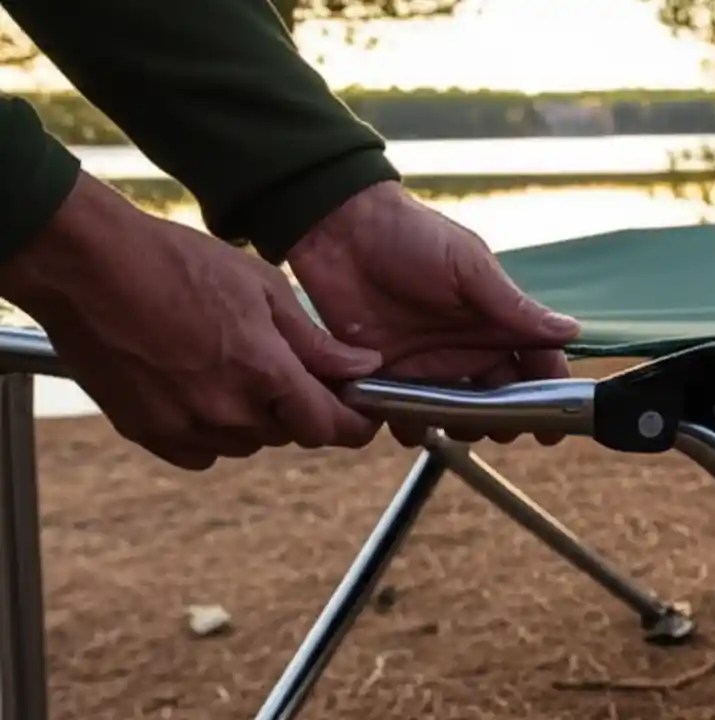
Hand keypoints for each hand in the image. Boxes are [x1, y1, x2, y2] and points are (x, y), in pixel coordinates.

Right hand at [0, 172, 383, 469]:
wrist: (87, 267)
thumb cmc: (178, 264)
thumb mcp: (263, 288)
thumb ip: (315, 341)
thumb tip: (363, 368)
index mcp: (265, 372)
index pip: (328, 426)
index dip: (353, 425)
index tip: (362, 416)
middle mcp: (228, 411)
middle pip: (289, 433)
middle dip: (299, 408)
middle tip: (285, 367)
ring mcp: (185, 427)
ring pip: (246, 443)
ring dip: (254, 417)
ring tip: (231, 364)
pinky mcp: (147, 434)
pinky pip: (201, 452)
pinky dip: (211, 429)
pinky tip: (198, 385)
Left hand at [286, 180, 580, 446]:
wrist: (340, 231)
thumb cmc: (412, 236)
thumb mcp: (469, 267)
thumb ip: (513, 306)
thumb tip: (571, 331)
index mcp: (496, 322)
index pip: (535, 365)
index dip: (549, 396)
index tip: (554, 427)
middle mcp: (468, 349)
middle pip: (500, 401)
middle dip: (504, 420)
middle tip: (496, 426)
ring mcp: (429, 365)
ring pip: (456, 415)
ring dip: (457, 428)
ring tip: (451, 425)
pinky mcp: (388, 375)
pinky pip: (406, 414)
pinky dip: (408, 425)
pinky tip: (405, 422)